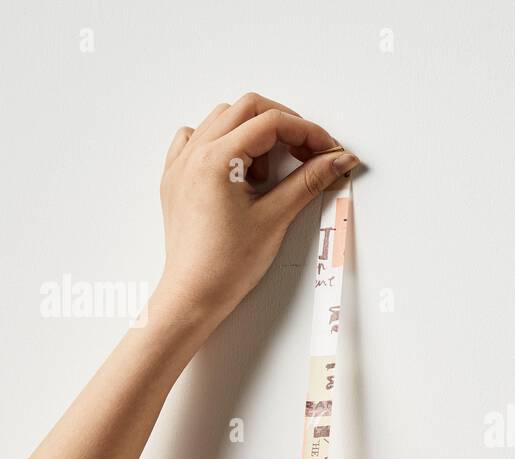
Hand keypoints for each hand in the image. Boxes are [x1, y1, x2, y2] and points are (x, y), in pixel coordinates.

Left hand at [156, 93, 359, 331]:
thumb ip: (308, 181)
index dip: (308, 132)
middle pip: (247, 109)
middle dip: (285, 125)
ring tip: (271, 173)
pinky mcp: (176, 178)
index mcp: (217, 159)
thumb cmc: (227, 265)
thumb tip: (338, 160)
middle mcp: (194, 153)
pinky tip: (238, 168)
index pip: (271, 123)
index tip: (329, 151)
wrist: (194, 294)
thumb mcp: (275, 217)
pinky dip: (223, 142)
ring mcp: (180, 163)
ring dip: (255, 133)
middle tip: (309, 154)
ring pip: (223, 119)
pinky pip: (196, 138)